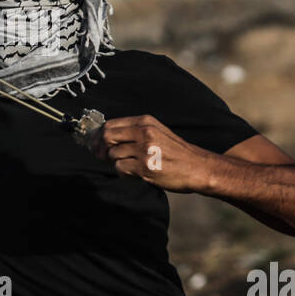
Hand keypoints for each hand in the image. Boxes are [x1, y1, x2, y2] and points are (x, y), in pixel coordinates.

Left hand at [95, 114, 210, 192]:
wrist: (198, 167)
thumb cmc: (176, 152)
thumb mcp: (158, 132)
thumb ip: (135, 131)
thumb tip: (106, 137)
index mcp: (145, 122)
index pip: (111, 124)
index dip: (99, 136)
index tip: (96, 145)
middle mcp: (144, 132)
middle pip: (107, 137)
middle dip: (100, 149)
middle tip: (102, 157)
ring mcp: (145, 149)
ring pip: (113, 155)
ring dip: (116, 163)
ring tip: (128, 166)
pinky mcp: (146, 167)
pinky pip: (121, 168)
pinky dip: (123, 173)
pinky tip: (134, 173)